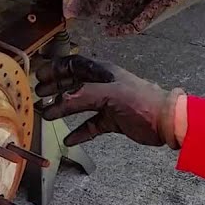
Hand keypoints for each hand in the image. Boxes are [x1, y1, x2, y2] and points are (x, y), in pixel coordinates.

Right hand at [34, 55, 183, 147]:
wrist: (165, 121)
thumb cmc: (142, 101)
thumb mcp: (111, 95)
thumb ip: (84, 96)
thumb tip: (59, 102)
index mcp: (103, 72)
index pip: (74, 65)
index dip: (56, 69)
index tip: (39, 77)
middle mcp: (103, 85)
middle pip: (74, 83)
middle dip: (55, 87)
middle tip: (39, 95)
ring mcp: (108, 103)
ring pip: (80, 104)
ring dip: (63, 108)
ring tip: (46, 114)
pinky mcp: (113, 121)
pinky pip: (91, 125)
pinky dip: (80, 132)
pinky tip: (69, 140)